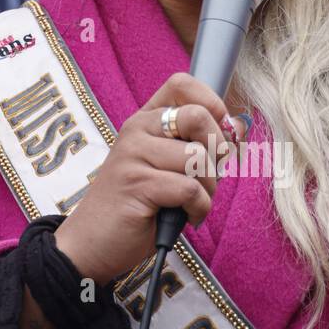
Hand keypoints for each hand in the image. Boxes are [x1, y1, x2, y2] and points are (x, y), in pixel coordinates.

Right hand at [54, 72, 245, 283]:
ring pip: (199, 158)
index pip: (182, 84)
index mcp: (145, 121)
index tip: (216, 134)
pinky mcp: (136, 184)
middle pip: (198, 117)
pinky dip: (199, 209)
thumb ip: (201, 146)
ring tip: (190, 203)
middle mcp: (136, 130)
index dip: (211, 103)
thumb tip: (237, 127)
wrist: (90, 244)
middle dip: (217, 153)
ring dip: (209, 189)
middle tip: (205, 178)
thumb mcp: (172, 169)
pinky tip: (186, 217)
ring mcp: (133, 155)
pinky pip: (191, 189)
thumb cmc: (139, 207)